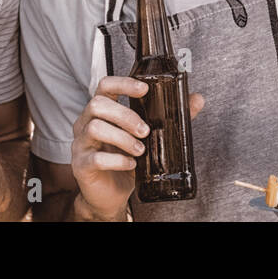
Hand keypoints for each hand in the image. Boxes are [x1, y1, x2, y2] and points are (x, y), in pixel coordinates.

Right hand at [70, 76, 203, 220]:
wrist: (110, 195)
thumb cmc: (124, 161)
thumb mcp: (147, 138)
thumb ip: (169, 118)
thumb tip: (196, 100)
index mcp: (101, 111)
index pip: (105, 86)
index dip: (123, 83)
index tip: (144, 90)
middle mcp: (86, 123)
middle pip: (98, 104)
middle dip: (126, 116)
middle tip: (146, 131)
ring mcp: (81, 143)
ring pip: (95, 128)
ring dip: (123, 138)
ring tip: (140, 150)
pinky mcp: (81, 165)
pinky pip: (96, 158)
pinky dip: (118, 160)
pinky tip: (131, 164)